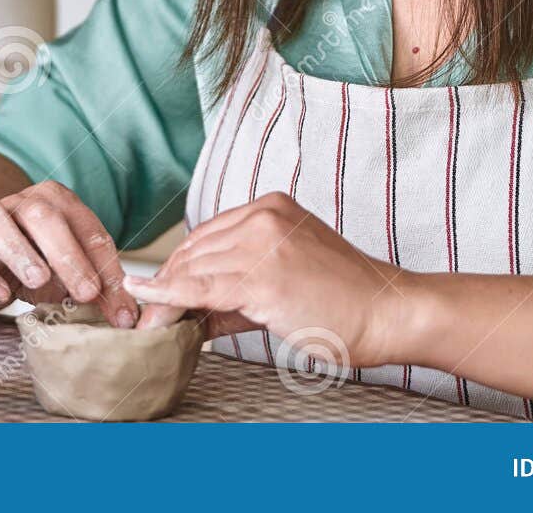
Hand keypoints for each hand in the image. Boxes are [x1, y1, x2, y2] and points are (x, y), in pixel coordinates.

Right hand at [0, 179, 137, 327]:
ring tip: (40, 280)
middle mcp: (21, 203)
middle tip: (88, 292)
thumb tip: (129, 318)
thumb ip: (99, 290)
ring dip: (21, 252)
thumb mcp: (69, 274)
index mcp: (56, 201)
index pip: (86, 227)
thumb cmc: (33, 263)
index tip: (120, 304)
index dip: (106, 265)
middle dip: (69, 255)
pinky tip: (1, 294)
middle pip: (44, 217)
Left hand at [125, 192, 411, 366]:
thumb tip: (192, 313)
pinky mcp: (263, 276)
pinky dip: (169, 298)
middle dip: (166, 284)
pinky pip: (202, 288)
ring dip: (164, 299)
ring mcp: (263, 243)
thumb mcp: (286, 281)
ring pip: (193, 269)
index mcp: (271, 207)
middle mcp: (264, 216)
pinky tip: (150, 306)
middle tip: (145, 317)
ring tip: (148, 325)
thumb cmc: (346, 302)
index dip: (178, 268)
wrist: (388, 312)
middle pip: (195, 250)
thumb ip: (237, 294)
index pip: (207, 236)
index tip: (156, 293)